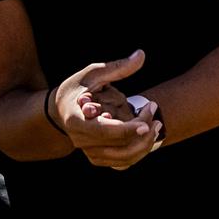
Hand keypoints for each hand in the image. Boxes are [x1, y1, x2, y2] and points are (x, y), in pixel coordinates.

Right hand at [54, 51, 160, 168]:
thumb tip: (141, 55)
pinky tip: (149, 135)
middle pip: (116, 147)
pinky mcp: (98, 157)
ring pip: (121, 159)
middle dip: (141, 133)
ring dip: (144, 144)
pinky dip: (139, 153)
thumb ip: (117, 67)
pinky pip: (122, 163)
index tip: (147, 123)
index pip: (103, 130)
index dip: (126, 130)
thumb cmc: (78, 88)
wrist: (62, 109)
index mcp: (77, 120)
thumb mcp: (93, 74)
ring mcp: (89, 151)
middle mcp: (81, 140)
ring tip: (156, 124)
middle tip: (155, 114)